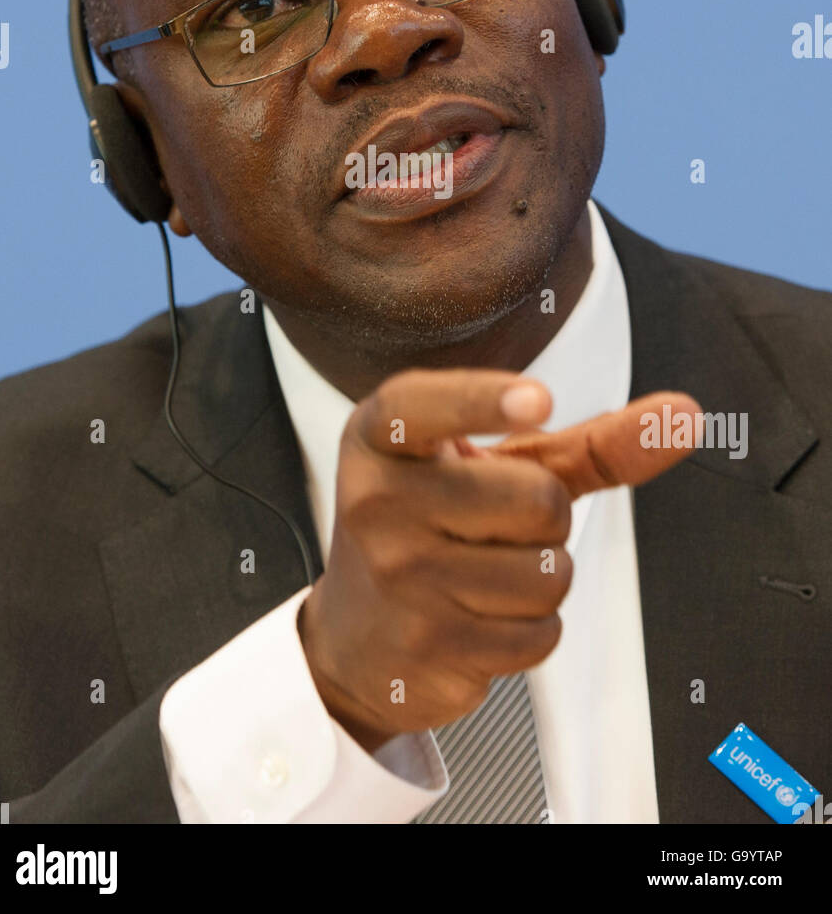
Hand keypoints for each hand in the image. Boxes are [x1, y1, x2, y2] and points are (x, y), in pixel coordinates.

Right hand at [297, 368, 699, 750]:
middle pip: (539, 500)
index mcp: (384, 436)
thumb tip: (683, 416)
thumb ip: (590, 442)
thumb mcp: (493, 467)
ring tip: (485, 570)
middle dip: (548, 519)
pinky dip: (530, 630)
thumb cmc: (433, 528)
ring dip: (542, 577)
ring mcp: (398, 574)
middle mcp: (378, 498)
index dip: (487, 401)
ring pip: (548, 573)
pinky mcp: (427, 642)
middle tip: (495, 524)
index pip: (430, 405)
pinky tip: (480, 616)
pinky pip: (539, 633)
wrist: (359, 637)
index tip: (537, 399)